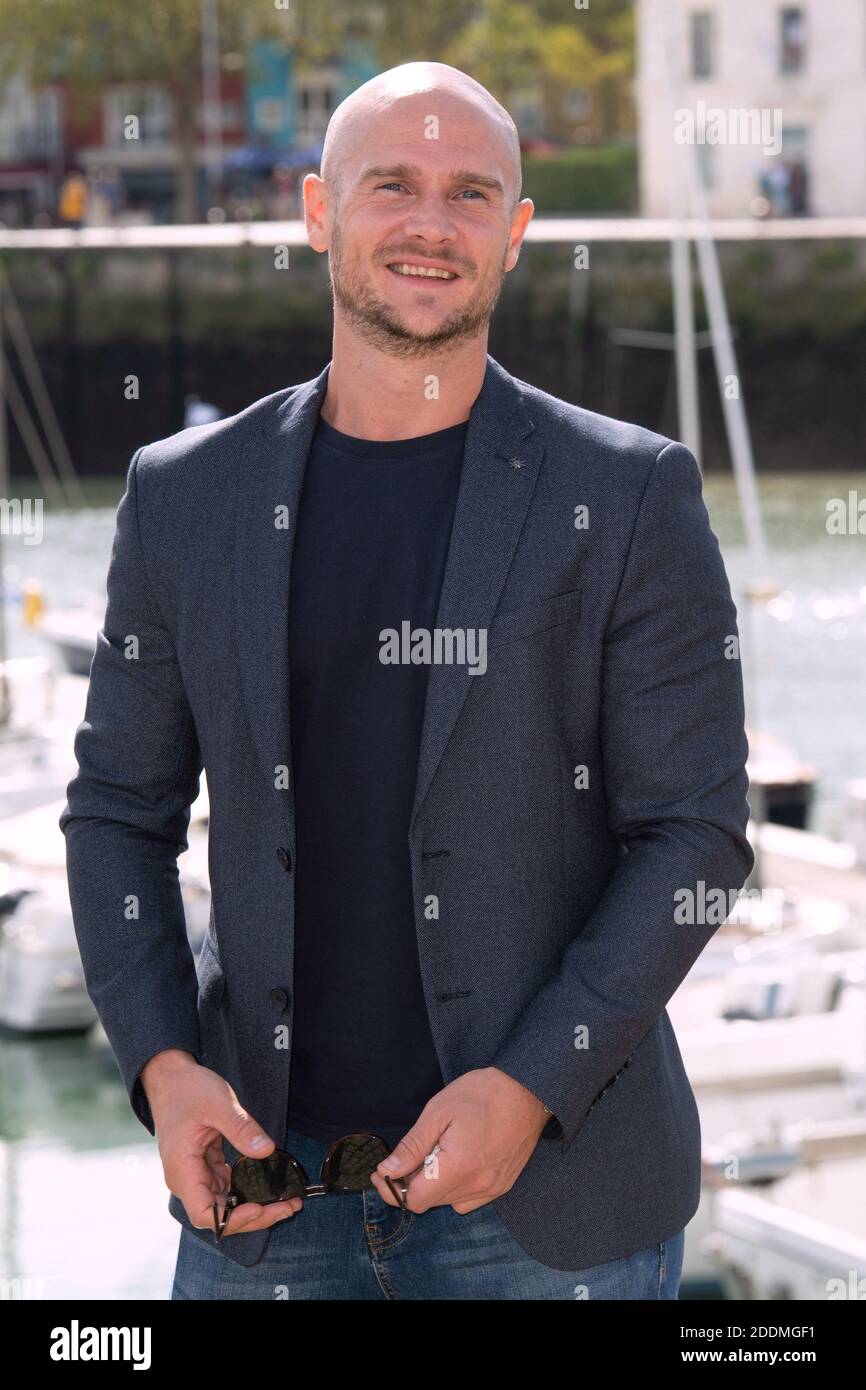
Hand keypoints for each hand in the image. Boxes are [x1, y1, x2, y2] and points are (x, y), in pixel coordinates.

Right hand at [141, 1049, 302, 1236]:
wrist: (170, 1077)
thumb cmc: (186, 1089)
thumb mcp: (218, 1104)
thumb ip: (242, 1129)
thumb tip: (266, 1150)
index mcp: (183, 1170)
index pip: (205, 1214)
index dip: (233, 1219)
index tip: (260, 1207)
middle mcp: (187, 1179)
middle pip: (220, 1214)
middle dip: (254, 1216)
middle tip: (287, 1207)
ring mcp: (196, 1174)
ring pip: (226, 1203)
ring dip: (254, 1205)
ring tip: (285, 1201)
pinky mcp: (205, 1166)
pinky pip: (227, 1186)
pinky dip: (247, 1190)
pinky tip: (267, 1186)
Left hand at [369, 1066, 548, 1214]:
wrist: (527, 1089)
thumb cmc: (482, 1094)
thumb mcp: (438, 1112)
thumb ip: (412, 1147)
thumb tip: (387, 1171)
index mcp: (458, 1168)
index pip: (415, 1200)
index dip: (392, 1189)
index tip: (382, 1172)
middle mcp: (478, 1186)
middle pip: (431, 1202)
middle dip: (412, 1183)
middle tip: (406, 1156)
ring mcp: (493, 1188)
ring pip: (449, 1202)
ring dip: (434, 1185)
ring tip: (435, 1154)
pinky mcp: (503, 1185)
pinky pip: (470, 1199)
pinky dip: (456, 1186)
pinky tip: (455, 1161)